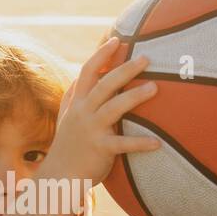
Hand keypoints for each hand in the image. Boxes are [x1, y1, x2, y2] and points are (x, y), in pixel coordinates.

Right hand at [45, 36, 161, 188]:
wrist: (58, 176)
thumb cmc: (68, 145)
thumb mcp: (66, 117)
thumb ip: (73, 97)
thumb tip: (79, 77)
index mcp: (78, 102)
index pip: (88, 71)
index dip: (101, 54)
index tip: (116, 39)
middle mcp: (83, 112)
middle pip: (105, 85)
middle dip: (125, 69)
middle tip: (146, 59)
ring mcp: (91, 130)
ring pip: (114, 108)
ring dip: (135, 96)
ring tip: (154, 87)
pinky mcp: (100, 149)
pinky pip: (123, 144)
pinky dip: (140, 143)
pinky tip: (158, 143)